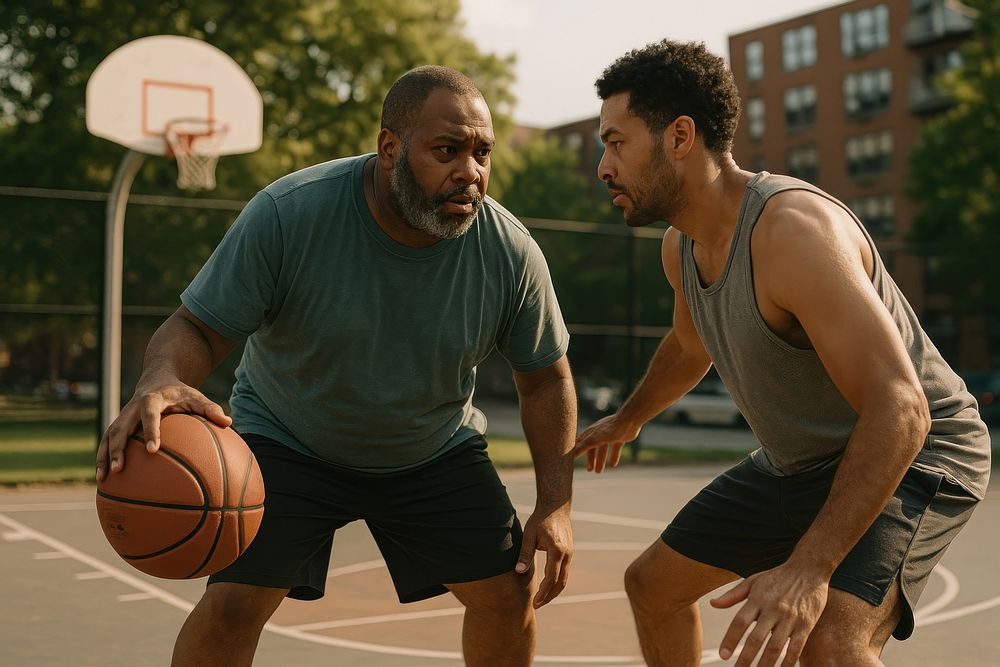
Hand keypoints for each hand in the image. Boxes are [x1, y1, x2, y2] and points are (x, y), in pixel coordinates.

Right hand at [96, 378, 231, 481]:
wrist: (156, 378)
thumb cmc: (180, 392)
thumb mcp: (196, 396)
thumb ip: (210, 408)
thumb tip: (229, 422)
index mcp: (152, 399)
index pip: (149, 415)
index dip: (150, 431)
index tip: (153, 450)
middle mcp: (132, 407)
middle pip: (120, 427)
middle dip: (117, 448)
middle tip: (119, 469)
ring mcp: (123, 416)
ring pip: (108, 436)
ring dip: (104, 456)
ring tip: (103, 479)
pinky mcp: (118, 424)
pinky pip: (107, 441)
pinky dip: (103, 457)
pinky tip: (103, 478)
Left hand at [515, 504, 572, 607]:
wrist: (556, 506)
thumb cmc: (540, 519)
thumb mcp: (529, 535)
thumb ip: (525, 553)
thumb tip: (518, 571)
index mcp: (557, 551)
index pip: (551, 578)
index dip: (543, 593)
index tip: (535, 602)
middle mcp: (566, 554)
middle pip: (561, 583)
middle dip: (550, 596)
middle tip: (537, 605)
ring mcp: (570, 554)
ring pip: (565, 579)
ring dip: (554, 591)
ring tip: (542, 599)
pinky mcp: (569, 552)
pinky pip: (565, 572)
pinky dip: (557, 582)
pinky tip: (548, 586)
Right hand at [572, 413, 640, 472]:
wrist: (630, 420)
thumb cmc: (611, 429)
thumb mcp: (595, 439)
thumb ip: (584, 446)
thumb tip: (572, 454)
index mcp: (592, 432)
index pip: (581, 443)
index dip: (577, 452)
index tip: (573, 461)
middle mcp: (599, 433)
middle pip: (592, 448)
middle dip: (590, 459)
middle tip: (590, 470)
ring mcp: (610, 435)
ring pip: (603, 449)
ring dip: (600, 460)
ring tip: (599, 471)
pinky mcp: (620, 437)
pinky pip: (615, 448)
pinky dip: (613, 456)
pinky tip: (613, 465)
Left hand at [710, 564, 828, 666]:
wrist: (808, 569)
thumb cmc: (777, 576)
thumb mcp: (753, 581)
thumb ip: (733, 595)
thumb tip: (713, 604)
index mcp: (758, 598)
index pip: (740, 622)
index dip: (730, 640)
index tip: (723, 655)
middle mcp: (773, 609)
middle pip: (756, 638)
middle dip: (745, 658)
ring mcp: (790, 618)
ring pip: (775, 647)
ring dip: (765, 664)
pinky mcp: (806, 624)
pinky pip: (796, 648)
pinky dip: (788, 662)